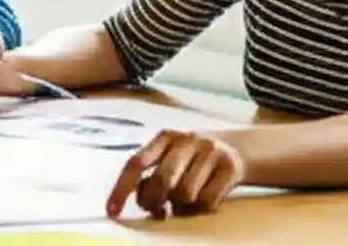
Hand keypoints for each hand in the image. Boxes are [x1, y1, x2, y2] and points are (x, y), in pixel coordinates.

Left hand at [107, 129, 245, 218]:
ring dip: (182, 205)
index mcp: (164, 137)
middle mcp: (186, 140)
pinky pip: (207, 200)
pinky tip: (205, 199)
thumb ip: (152, 174)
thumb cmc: (191, 159)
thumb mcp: (169, 157)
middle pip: (161, 180)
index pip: (136, 163)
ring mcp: (210, 152)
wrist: (236, 148)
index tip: (112, 211)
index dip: (122, 189)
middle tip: (158, 210)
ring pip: (185, 194)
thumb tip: (144, 202)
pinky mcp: (230, 167)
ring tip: (186, 199)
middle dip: (155, 201)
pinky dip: (202, 208)